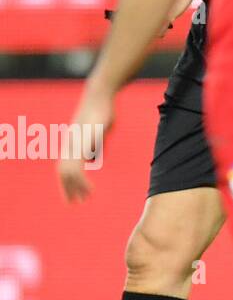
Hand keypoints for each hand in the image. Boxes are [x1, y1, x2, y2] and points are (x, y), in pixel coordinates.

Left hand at [57, 82, 114, 202]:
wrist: (100, 96)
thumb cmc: (102, 113)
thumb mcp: (98, 133)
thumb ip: (95, 147)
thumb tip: (93, 161)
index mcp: (72, 144)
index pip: (64, 168)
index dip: (66, 183)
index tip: (72, 197)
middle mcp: (70, 145)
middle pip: (63, 172)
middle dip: (69, 189)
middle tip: (74, 203)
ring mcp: (76, 144)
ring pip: (69, 171)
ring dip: (76, 187)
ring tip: (85, 198)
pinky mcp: (83, 142)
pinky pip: (79, 165)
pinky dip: (83, 179)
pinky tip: (90, 185)